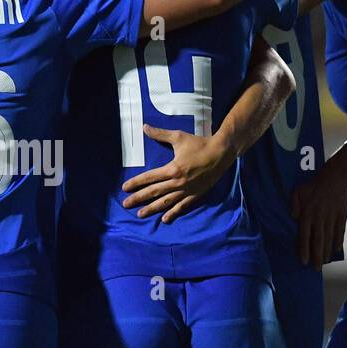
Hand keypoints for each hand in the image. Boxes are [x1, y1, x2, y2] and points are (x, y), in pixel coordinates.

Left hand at [120, 125, 235, 222]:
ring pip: (166, 202)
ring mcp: (187, 190)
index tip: (124, 188)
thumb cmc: (200, 143)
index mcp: (172, 168)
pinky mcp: (196, 195)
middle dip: (138, 198)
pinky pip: (182, 206)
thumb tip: (144, 127)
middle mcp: (178, 182)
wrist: (222, 153)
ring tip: (140, 214)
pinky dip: (173, 213)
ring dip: (152, 209)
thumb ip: (160, 134)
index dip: (136, 183)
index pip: (149, 178)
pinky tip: (164, 220)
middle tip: (125, 205)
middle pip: (154, 192)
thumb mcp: (179, 137)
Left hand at [291, 166, 346, 267]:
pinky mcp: (342, 216)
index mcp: (307, 214)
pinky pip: (340, 232)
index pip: (304, 235)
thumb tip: (294, 219)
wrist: (336, 177)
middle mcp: (319, 218)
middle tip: (316, 269)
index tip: (304, 262)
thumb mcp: (297, 192)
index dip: (304, 249)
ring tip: (325, 262)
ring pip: (329, 238)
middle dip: (317, 256)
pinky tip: (335, 250)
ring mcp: (332, 218)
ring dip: (327, 252)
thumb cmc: (313, 185)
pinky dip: (338, 242)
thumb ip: (293, 206)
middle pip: (318, 240)